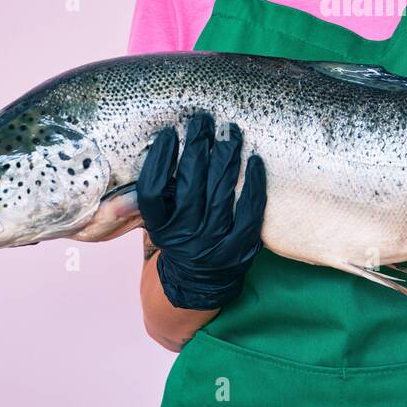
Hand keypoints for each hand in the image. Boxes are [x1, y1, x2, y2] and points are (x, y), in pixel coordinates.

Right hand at [136, 111, 266, 309]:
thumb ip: (157, 196)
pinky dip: (253, 184)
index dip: (159, 160)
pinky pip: (250, 211)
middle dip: (197, 146)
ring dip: (226, 157)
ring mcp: (213, 244)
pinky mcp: (241, 248)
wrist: (196, 287)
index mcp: (159, 229)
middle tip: (203, 119)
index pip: (152, 192)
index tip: (167, 133)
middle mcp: (184, 237)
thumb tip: (154, 146)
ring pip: (220, 193)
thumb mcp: (158, 225)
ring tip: (230, 130)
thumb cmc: (177, 242)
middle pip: (190, 184)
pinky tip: (254, 160)